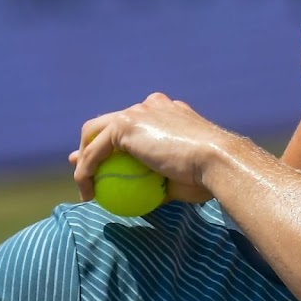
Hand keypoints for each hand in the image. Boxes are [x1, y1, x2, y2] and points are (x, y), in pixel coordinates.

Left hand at [69, 92, 221, 205]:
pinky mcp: (124, 124)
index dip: (117, 143)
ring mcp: (137, 111)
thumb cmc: (208, 175)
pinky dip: (86, 171)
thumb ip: (159, 180)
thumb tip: (148, 195)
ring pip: (96, 131)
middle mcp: (150, 105)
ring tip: (85, 184)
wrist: (217, 161)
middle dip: (92, 142)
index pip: (134, 124)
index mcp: (167, 112)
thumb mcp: (181, 178)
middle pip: (110, 122)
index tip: (110, 164)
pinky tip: (87, 191)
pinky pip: (95, 151)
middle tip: (83, 165)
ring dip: (85, 158)